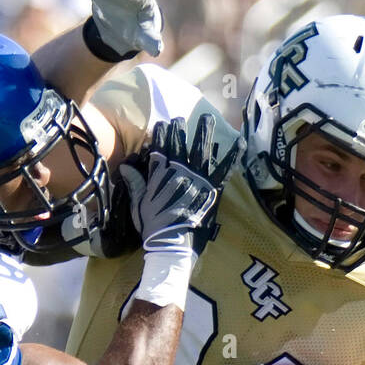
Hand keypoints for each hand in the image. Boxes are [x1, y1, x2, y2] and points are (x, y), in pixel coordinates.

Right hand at [120, 116, 228, 254]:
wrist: (172, 246)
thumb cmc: (153, 229)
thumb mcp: (139, 205)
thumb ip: (136, 183)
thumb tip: (126, 166)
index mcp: (160, 176)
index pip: (160, 148)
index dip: (162, 135)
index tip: (163, 124)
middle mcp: (179, 172)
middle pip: (180, 145)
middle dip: (180, 130)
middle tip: (180, 119)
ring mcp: (197, 179)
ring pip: (201, 150)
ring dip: (204, 133)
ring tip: (207, 118)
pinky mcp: (212, 189)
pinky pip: (223, 169)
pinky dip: (231, 156)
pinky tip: (238, 142)